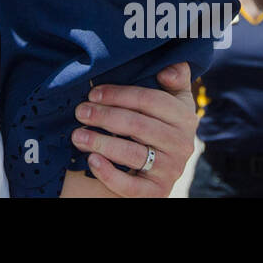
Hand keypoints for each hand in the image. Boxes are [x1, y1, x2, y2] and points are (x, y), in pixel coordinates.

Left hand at [64, 62, 197, 196]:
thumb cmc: (157, 123)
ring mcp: (171, 170)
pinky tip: (92, 160)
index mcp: (185, 116)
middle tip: (80, 112)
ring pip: (132, 154)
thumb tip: (168, 70)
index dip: (119, 95)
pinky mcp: (156, 192)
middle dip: (104, 116)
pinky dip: (109, 174)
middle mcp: (182, 144)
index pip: (150, 100)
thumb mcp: (172, 100)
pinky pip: (131, 186)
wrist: (158, 167)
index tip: (93, 93)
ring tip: (77, 135)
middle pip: (137, 125)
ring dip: (101, 143)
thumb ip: (174, 79)